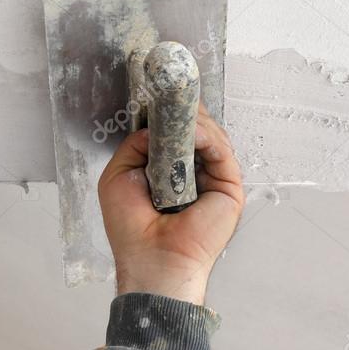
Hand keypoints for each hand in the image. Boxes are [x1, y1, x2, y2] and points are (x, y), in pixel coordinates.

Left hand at [98, 104, 244, 304]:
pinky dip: (207, 136)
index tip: (162, 91)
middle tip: (173, 93)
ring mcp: (213, 179)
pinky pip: (222, 151)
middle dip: (185, 110)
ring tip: (180, 113)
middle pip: (198, 129)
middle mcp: (193, 173)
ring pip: (212, 135)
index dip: (171, 113)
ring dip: (195, 121)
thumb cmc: (130, 227)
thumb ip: (135, 145)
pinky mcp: (229, 187)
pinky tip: (193, 132)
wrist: (151, 258)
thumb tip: (155, 124)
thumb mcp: (119, 175)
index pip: (176, 133)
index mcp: (169, 171)